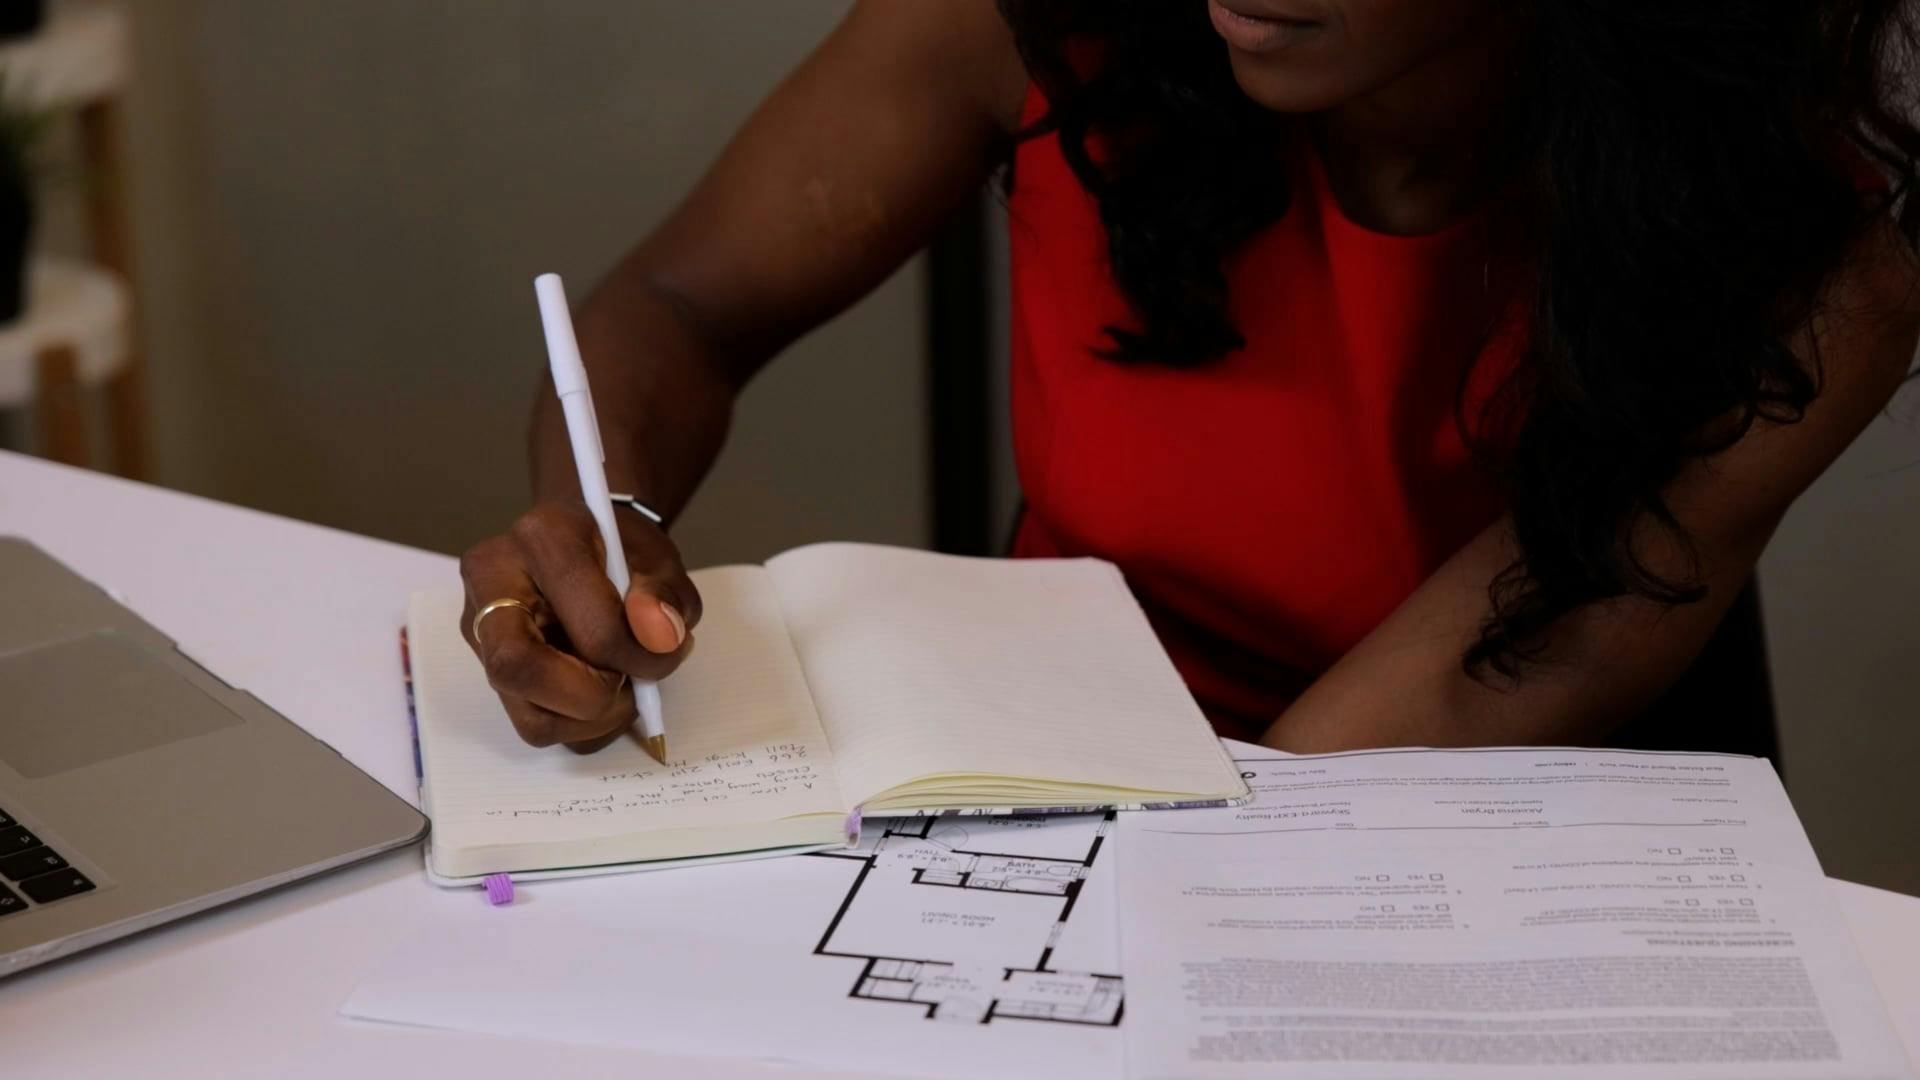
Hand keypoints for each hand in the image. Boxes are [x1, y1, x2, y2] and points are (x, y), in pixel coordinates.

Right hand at [458, 501, 701, 751]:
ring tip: (622, 687)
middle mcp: (492, 581)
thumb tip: (659, 639)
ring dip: (591, 720)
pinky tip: (600, 692)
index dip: (640, 658)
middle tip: (630, 683)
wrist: (587, 540)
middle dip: (594, 698)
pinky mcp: (485, 664)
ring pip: (529, 715)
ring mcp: (479, 627)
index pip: (592, 627)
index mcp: (543, 539)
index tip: (668, 653)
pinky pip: (533, 724)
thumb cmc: (621, 549)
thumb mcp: (658, 559)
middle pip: (520, 669)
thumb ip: (664, 596)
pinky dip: (579, 725)